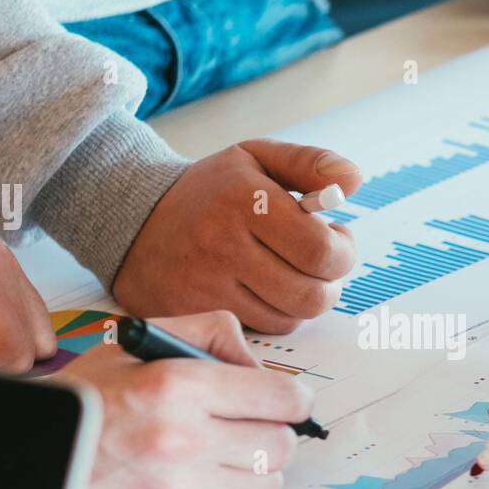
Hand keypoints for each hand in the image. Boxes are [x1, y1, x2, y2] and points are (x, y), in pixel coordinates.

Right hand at [60, 311, 312, 488]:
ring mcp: (182, 487)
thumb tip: (257, 365)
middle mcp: (185, 438)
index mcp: (178, 385)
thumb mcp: (135, 344)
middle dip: (274, 430)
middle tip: (252, 424)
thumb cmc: (85, 401)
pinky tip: (200, 476)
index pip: (281, 397)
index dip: (293, 398)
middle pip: (281, 442)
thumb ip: (207, 334)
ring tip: (226, 451)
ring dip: (256, 466)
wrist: (32, 463)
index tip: (287, 399)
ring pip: (266, 481)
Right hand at [113, 140, 363, 333]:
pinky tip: (265, 290)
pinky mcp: (196, 314)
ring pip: (290, 319)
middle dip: (329, 283)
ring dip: (303, 301)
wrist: (134, 221)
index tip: (337, 238)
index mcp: (246, 201)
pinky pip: (261, 330)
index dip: (343, 251)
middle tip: (320, 264)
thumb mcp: (257, 158)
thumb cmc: (210, 190)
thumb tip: (354, 180)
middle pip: (311, 295)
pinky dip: (274, 315)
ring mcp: (208, 285)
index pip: (321, 251)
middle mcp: (224, 246)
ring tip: (292, 274)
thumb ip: (311, 163)